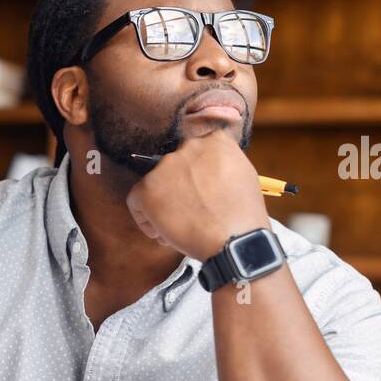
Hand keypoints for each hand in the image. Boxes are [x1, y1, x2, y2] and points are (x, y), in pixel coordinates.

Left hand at [125, 130, 270, 259]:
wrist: (233, 239)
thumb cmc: (243, 216)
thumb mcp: (244, 175)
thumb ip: (223, 163)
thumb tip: (209, 168)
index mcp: (215, 141)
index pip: (196, 152)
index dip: (194, 175)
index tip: (197, 191)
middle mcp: (188, 147)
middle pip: (174, 168)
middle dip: (178, 189)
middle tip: (189, 211)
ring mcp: (166, 166)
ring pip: (155, 184)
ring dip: (163, 204)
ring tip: (178, 226)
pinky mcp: (147, 187)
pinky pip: (136, 201)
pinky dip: (145, 218)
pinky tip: (163, 232)